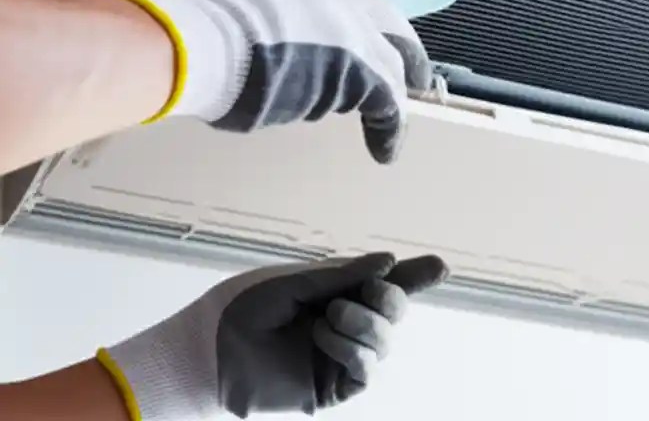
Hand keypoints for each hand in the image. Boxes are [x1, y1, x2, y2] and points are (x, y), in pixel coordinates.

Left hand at [98, 253, 447, 419]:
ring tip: (328, 318)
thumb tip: (389, 261)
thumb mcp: (293, 283)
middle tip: (370, 288)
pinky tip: (324, 337)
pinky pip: (367, 368)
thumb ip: (341, 275)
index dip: (415, 275)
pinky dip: (353, 348)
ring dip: (365, 322)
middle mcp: (346, 325)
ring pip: (386, 339)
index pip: (386, 285)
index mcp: (337, 294)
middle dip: (391, 296)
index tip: (440, 267)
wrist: (206, 354)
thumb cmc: (239, 313)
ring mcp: (341, 357)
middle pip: (397, 310)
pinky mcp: (333, 388)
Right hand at [115, 0, 430, 162]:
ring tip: (372, 125)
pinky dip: (389, 129)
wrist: (198, 48)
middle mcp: (334, 3)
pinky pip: (388, 105)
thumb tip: (271, 56)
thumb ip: (267, 32)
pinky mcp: (360, 71)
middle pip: (386, 32)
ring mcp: (350, 34)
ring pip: (380, 72)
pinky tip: (386, 149)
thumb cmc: (197, 41)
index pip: (356, 6)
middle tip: (413, 82)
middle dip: (402, 59)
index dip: (375, 31)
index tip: (385, 49)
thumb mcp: (236, 19)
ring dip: (372, 101)